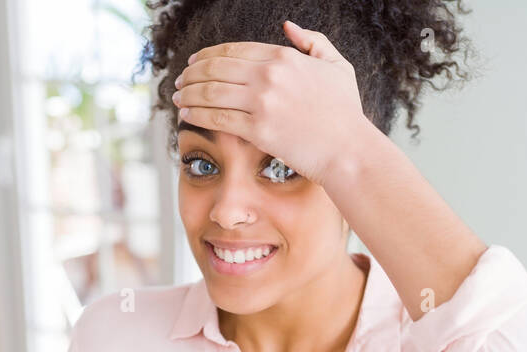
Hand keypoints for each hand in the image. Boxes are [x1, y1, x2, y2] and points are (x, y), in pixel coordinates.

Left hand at [173, 20, 367, 185]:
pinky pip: (217, 119)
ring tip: (177, 98)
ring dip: (187, 94)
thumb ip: (313, 41)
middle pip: (216, 68)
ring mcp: (262, 103)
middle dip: (191, 74)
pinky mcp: (257, 130)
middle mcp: (269, 76)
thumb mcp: (337, 66)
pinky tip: (186, 114)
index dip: (208, 55)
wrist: (349, 150)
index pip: (233, 50)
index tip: (195, 63)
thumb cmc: (346, 113)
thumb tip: (287, 26)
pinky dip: (196, 115)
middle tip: (179, 81)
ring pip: (211, 92)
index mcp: (284, 57)